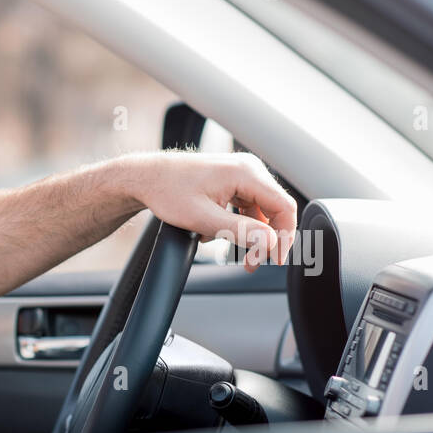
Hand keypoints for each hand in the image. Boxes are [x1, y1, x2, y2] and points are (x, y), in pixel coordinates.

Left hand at [123, 151, 297, 269]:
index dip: (285, 236)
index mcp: (246, 172)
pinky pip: (247, 206)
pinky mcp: (233, 180)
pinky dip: (238, 224)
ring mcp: (241, 173)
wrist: (147, 177)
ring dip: (251, 234)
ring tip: (237, 256)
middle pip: (274, 209)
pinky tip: (218, 236)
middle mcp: (248, 168)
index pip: (283, 206)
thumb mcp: (202, 218)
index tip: (275, 260)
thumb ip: (238, 231)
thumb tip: (270, 242)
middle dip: (266, 239)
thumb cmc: (167, 192)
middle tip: (252, 264)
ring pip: (260, 210)